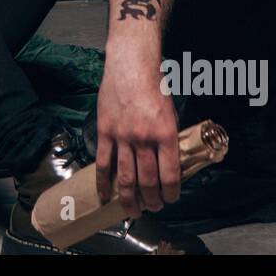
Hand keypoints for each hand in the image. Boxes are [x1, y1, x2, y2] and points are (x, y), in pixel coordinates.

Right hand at [94, 46, 180, 216]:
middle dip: (153, 200)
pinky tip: (105, 195)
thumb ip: (170, 138)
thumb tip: (171, 161)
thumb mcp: (172, 113)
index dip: (172, 193)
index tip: (171, 199)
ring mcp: (123, 136)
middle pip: (148, 181)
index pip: (170, 174)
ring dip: (130, 199)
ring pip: (126, 178)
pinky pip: (103, 163)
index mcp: (166, 134)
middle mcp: (145, 138)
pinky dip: (103, 182)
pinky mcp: (106, 132)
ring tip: (133, 210)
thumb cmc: (154, 85)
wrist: (131, 65)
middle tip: (154, 207)